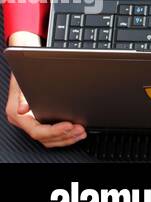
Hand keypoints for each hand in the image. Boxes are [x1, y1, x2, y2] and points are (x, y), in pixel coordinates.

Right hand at [5, 31, 85, 147]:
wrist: (25, 63)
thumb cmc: (24, 70)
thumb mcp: (23, 80)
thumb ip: (23, 96)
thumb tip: (23, 109)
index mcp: (18, 114)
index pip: (36, 131)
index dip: (54, 131)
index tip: (69, 126)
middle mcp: (24, 120)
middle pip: (45, 138)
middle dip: (64, 136)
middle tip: (80, 130)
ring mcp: (32, 121)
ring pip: (49, 139)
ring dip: (67, 137)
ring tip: (81, 132)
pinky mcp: (41, 119)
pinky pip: (52, 134)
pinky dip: (65, 134)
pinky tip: (77, 131)